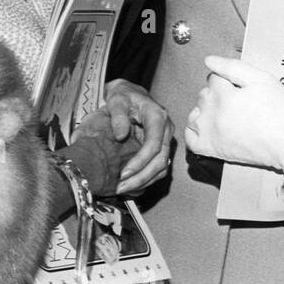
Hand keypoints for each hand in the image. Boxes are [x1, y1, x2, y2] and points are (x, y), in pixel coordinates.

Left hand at [98, 78, 173, 194]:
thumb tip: (121, 135)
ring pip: (162, 167)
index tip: (123, 174)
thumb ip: (118, 116)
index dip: (140, 162)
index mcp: (157, 117)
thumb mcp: (117, 100)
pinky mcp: (162, 147)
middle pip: (161, 160)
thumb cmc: (123, 96)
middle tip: (121, 187)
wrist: (129, 94)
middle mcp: (166, 129)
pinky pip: (159, 167)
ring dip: (144, 181)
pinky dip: (147, 179)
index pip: (154, 145)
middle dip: (141, 177)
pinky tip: (132, 185)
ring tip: (124, 189)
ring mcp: (166, 139)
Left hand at [187, 56, 283, 206]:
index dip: (228, 79)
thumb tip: (208, 60)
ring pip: (195, 114)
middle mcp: (213, 116)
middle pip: (204, 95)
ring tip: (227, 113)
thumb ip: (232, 66)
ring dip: (206, 110)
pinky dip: (196, 131)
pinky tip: (210, 127)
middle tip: (241, 100)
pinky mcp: (213, 151)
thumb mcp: (262, 79)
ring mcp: (211, 135)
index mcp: (224, 96)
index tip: (243, 87)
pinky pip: (191, 139)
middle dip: (218, 93)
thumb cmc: (283, 110)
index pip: (213, 77)